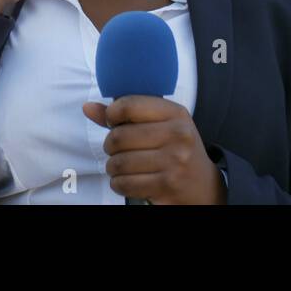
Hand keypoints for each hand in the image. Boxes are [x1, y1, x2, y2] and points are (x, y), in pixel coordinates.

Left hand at [83, 96, 226, 204]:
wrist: (203, 185)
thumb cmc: (175, 149)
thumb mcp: (160, 124)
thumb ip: (124, 115)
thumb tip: (87, 107)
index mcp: (175, 113)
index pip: (129, 105)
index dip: (112, 114)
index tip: (113, 122)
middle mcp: (178, 134)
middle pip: (119, 136)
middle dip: (110, 146)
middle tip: (116, 150)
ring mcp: (174, 161)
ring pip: (118, 163)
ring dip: (112, 167)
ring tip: (120, 166)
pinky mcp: (166, 185)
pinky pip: (124, 184)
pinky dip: (118, 184)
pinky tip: (127, 180)